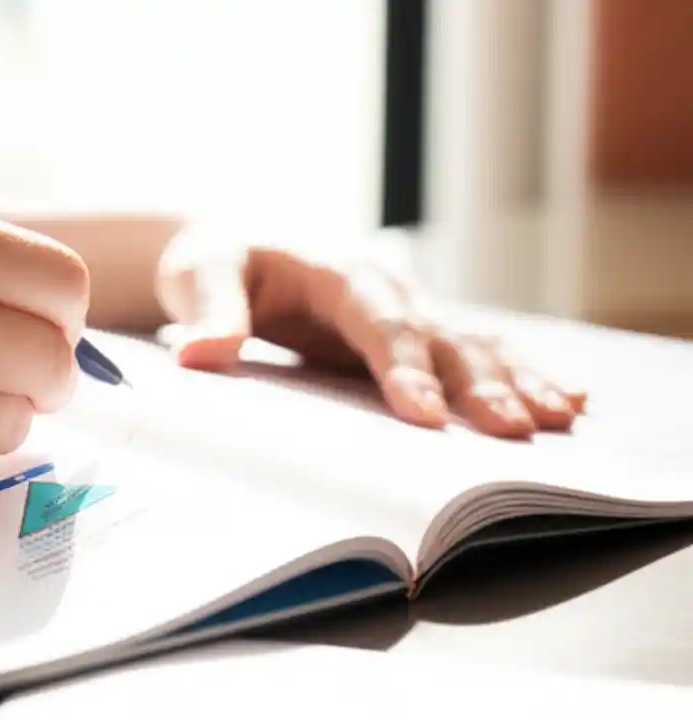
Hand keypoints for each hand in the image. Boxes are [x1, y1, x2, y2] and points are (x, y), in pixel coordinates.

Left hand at [154, 229, 585, 437]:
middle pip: (439, 335)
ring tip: (561, 417)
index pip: (376, 320)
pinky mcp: (411, 334)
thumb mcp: (200, 274)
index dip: (402, 365)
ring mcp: (405, 309)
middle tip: (512, 430)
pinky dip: (519, 372)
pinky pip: (471, 351)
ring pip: (471, 342)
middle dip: (477, 382)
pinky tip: (566, 400)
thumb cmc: (216, 259)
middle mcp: (385, 286)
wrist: (235, 244)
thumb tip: (200, 354)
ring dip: (514, 378)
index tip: (423, 414)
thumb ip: (210, 311)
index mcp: (336, 269)